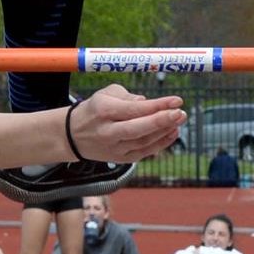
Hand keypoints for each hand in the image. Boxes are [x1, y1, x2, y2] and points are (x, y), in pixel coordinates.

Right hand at [65, 84, 185, 162]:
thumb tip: (148, 104)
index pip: (134, 109)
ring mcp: (114, 148)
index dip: (158, 105)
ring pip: (144, 141)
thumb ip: (129, 97)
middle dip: (162, 121)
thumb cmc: (95, 110)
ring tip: (179, 119)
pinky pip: (144, 152)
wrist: (72, 135)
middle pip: (138, 128)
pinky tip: (172, 132)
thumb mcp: (106, 94)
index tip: (177, 100)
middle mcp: (108, 131)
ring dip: (165, 131)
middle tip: (181, 113)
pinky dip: (161, 143)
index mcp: (103, 110)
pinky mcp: (120, 158)